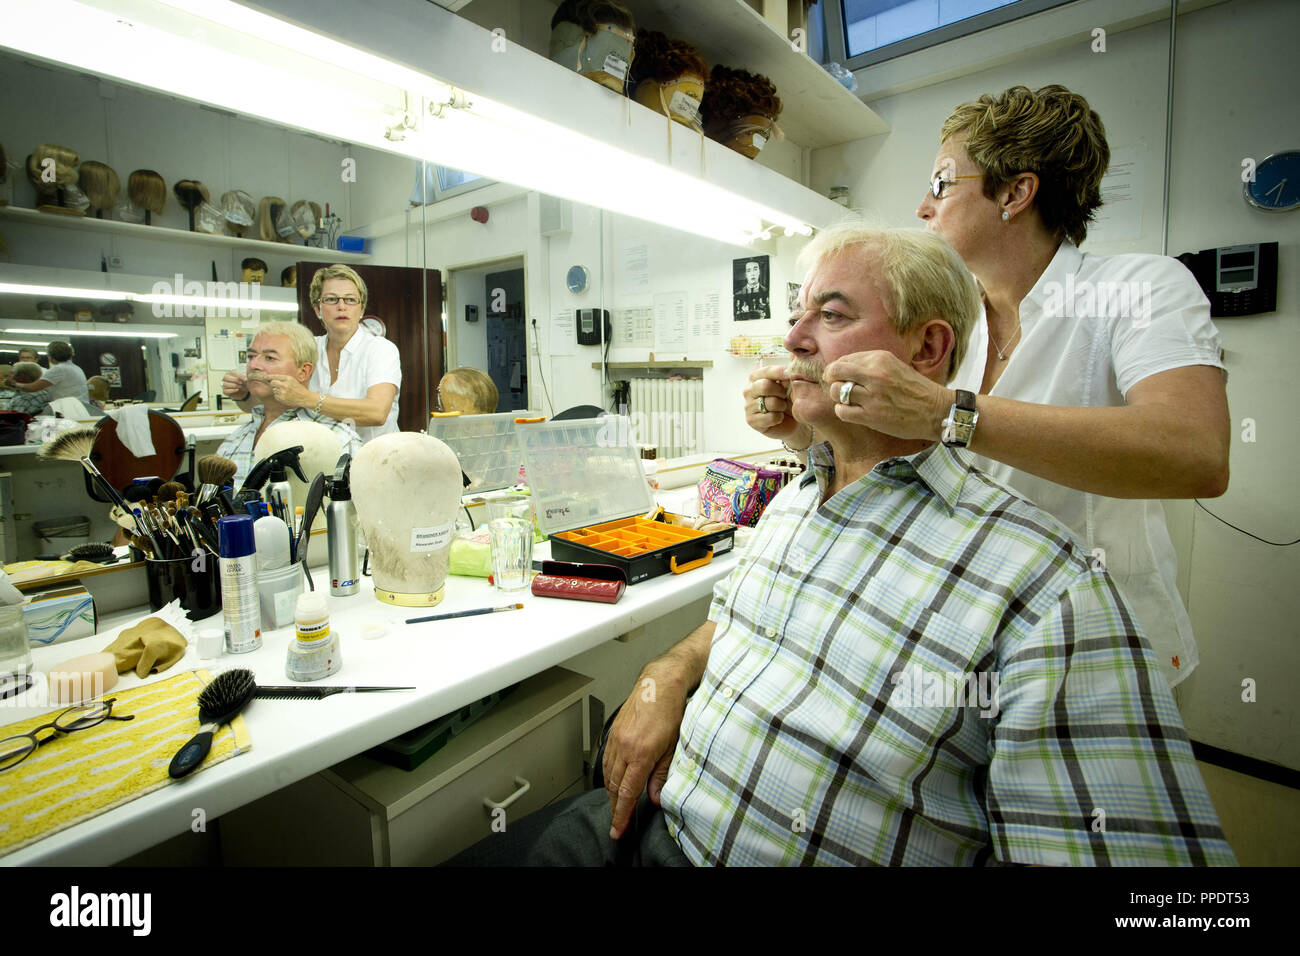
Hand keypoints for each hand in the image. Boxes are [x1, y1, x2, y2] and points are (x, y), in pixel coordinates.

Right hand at [221, 370, 247, 399]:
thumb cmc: (244, 383)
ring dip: (234, 385)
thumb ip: (247, 374)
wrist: (244, 391)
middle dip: (235, 380)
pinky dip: (232, 390)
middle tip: (241, 383)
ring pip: (225, 384)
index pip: (232, 372)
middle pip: (226, 377)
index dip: (239, 375)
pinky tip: (237, 390)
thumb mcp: (246, 378)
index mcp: (230, 372)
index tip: (245, 379)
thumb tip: (248, 373)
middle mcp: (226, 378)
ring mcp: (224, 384)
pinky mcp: (224, 391)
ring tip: (240, 386)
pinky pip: (225, 390)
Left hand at [263, 374, 312, 408]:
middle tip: (278, 386)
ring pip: (274, 389)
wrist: (304, 398)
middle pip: (272, 383)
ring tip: (285, 392)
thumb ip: (283, 379)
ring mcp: (283, 392)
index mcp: (288, 379)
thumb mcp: (293, 380)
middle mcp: (285, 385)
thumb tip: (272, 378)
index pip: (275, 376)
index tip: (265, 377)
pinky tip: (285, 396)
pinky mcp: (281, 398)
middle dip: (273, 384)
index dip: (269, 377)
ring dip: (277, 390)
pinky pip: (276, 395)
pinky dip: (279, 396)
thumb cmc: (299, 389)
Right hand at [603, 667, 689, 839]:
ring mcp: (616, 739)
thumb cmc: (671, 711)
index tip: (617, 828)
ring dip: (610, 791)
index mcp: (640, 753)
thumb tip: (655, 798)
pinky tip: (613, 779)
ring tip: (616, 805)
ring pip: (608, 773)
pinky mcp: (613, 732)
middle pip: (614, 786)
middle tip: (617, 823)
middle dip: (615, 807)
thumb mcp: (673, 747)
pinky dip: (608, 774)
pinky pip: (606, 759)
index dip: (621, 814)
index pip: (626, 792)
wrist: (659, 684)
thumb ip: (661, 775)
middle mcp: (624, 747)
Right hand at [744, 364, 811, 447]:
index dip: (779, 372)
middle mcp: (748, 390)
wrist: (790, 422)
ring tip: (782, 407)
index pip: (766, 371)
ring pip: (771, 403)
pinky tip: (779, 417)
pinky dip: (779, 417)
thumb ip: (786, 375)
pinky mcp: (751, 421)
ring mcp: (748, 406)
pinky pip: (771, 417)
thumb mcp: (788, 385)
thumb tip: (790, 365)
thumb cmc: (788, 400)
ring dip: (782, 406)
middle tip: (785, 396)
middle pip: (765, 386)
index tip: (790, 374)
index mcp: (755, 377)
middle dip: (781, 392)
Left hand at [824, 351, 953, 440]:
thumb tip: (842, 367)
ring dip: (838, 397)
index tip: (842, 376)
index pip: (844, 359)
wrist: (935, 410)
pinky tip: (852, 411)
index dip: (838, 369)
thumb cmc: (915, 389)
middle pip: (835, 372)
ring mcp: (872, 396)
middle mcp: (875, 374)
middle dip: (832, 379)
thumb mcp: (894, 366)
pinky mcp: (871, 416)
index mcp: (880, 358)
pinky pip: (842, 411)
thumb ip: (870, 364)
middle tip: (837, 386)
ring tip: (848, 400)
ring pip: (836, 392)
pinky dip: (843, 411)